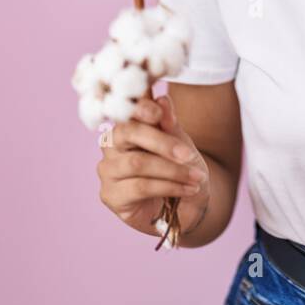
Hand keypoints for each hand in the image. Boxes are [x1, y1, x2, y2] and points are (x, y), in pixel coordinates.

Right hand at [97, 94, 209, 241]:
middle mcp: (111, 144)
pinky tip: (188, 189)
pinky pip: (141, 187)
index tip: (159, 111)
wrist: (186, 203)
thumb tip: (162, 101)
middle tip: (189, 155)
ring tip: (196, 177)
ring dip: (173, 170)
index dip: (140, 107)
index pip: (127, 109)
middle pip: (127, 133)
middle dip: (162, 142)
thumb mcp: (181, 143)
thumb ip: (170, 124)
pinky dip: (169, 187)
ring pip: (137, 163)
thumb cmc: (180, 167)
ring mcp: (108, 170)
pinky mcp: (110, 195)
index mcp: (127, 124)